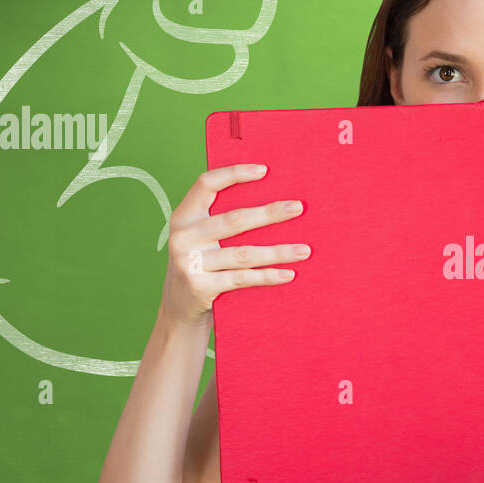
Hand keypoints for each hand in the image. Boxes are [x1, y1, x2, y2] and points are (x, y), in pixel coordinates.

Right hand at [160, 163, 309, 329]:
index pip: (206, 184)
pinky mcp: (200, 286)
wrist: (179, 311)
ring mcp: (189, 262)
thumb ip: (218, 220)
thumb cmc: (201, 267)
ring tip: (304, 250)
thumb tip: (272, 201)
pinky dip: (268, 276)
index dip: (234, 174)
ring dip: (278, 251)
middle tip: (297, 208)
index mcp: (184, 217)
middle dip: (269, 213)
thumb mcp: (200, 239)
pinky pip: (242, 278)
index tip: (264, 170)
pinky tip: (288, 274)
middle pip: (233, 219)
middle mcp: (183, 237)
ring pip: (243, 254)